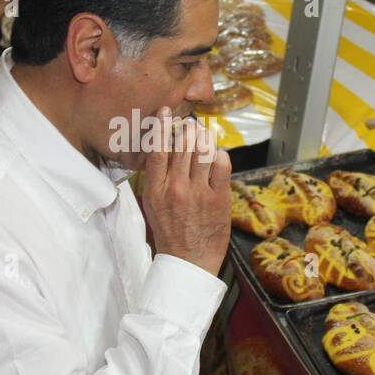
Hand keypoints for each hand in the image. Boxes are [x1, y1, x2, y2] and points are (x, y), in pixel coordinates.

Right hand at [141, 108, 231, 276]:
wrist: (189, 261)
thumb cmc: (170, 232)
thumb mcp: (152, 205)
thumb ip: (156, 178)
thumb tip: (162, 150)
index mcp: (155, 190)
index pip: (157, 150)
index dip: (161, 127)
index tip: (165, 112)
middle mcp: (176, 188)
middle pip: (182, 145)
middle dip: (187, 130)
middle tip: (190, 125)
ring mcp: (198, 193)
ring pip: (202, 151)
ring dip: (204, 138)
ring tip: (203, 135)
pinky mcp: (218, 199)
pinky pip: (222, 165)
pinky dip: (220, 154)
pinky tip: (217, 156)